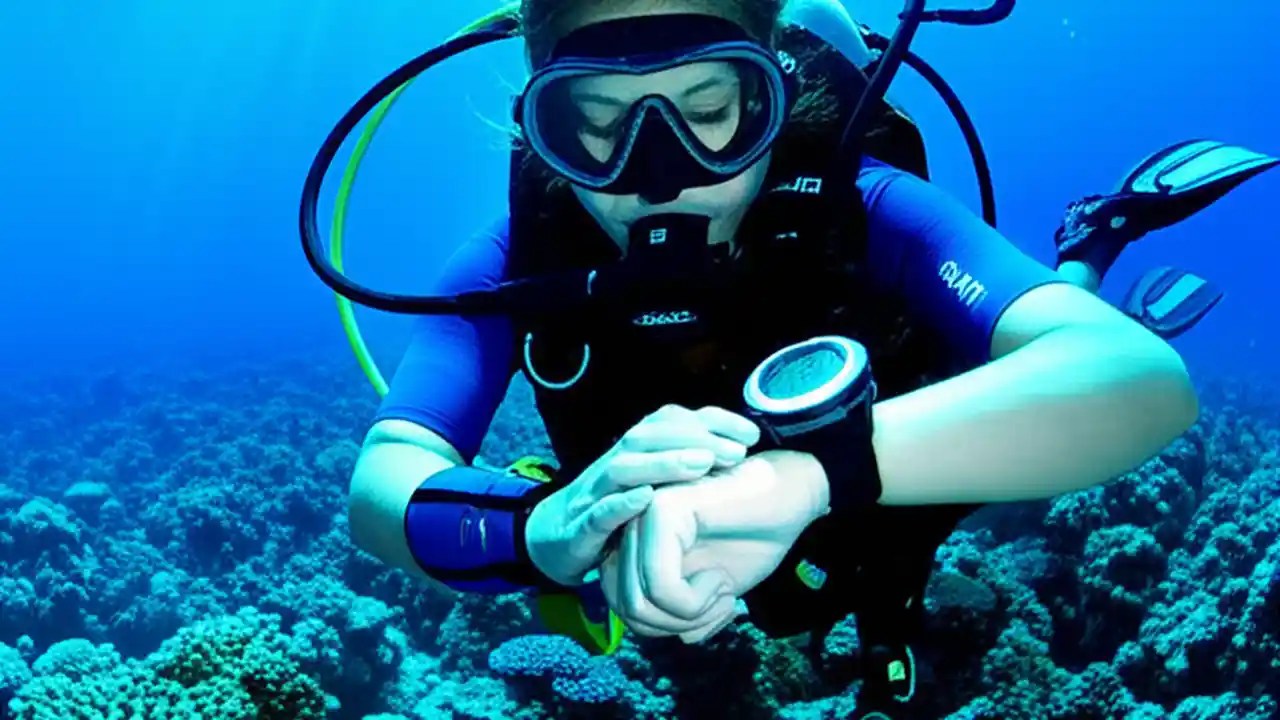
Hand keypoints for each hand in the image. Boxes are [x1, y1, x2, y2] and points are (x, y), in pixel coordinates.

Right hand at [525, 405, 759, 586]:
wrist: (555, 538)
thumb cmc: (617, 508)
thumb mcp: (652, 482)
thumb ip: (684, 463)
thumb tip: (737, 449)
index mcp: (636, 450)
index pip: (671, 421)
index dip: (710, 421)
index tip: (751, 434)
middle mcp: (616, 463)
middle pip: (649, 435)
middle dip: (694, 437)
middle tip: (736, 450)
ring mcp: (595, 493)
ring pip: (624, 467)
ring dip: (663, 462)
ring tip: (701, 463)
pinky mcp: (581, 528)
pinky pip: (599, 512)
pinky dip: (621, 503)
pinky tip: (647, 498)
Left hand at [599, 450, 829, 641]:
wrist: (791, 494)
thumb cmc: (754, 536)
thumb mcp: (712, 590)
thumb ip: (684, 613)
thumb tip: (682, 638)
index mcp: (633, 543)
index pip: (620, 606)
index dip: (666, 627)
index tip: (710, 611)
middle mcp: (626, 526)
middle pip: (624, 609)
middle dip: (676, 626)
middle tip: (719, 606)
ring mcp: (640, 514)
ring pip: (636, 603)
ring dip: (689, 615)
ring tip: (722, 591)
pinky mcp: (661, 511)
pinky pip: (659, 585)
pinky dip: (695, 601)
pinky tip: (722, 579)